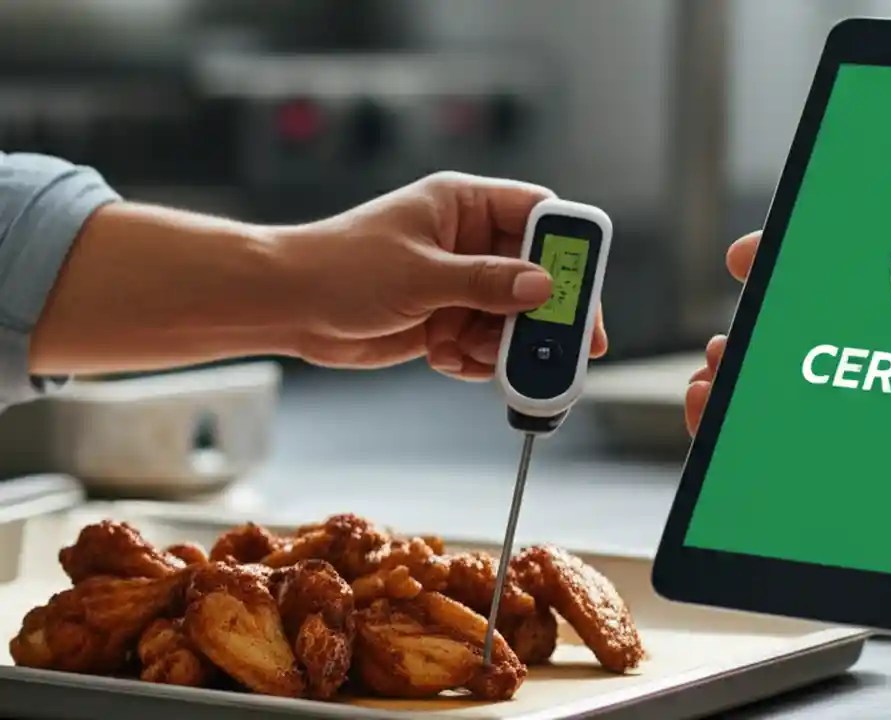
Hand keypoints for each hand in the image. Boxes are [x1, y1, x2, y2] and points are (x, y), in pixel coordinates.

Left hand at [278, 171, 606, 379]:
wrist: (287, 306)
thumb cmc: (340, 267)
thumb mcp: (421, 274)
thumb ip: (486, 283)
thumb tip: (543, 287)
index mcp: (465, 206)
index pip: (539, 215)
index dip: (568, 249)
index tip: (584, 287)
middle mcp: (469, 242)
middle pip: (535, 274)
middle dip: (545, 314)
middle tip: (565, 347)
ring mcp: (459, 283)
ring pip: (512, 317)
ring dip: (503, 344)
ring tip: (472, 355)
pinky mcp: (446, 319)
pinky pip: (485, 342)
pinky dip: (475, 358)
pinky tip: (446, 359)